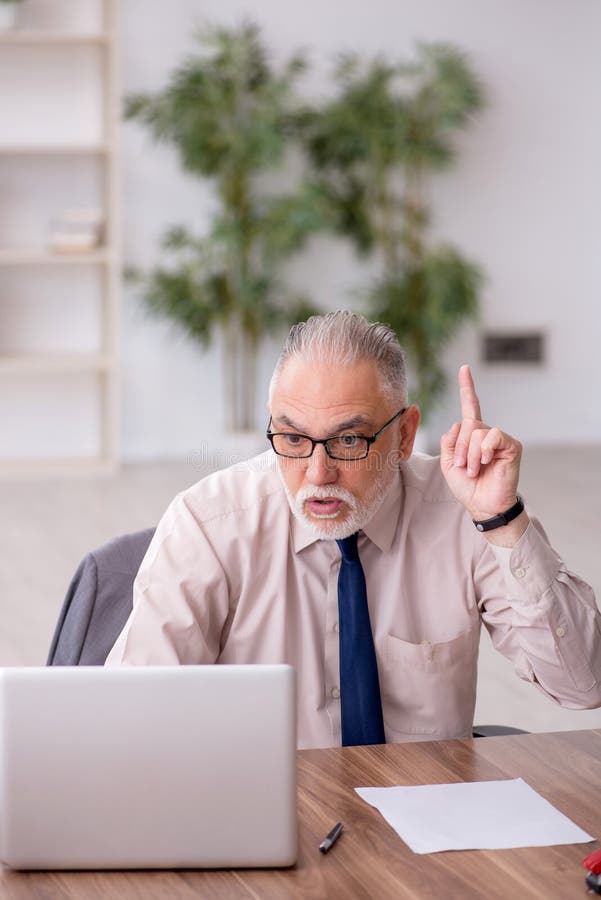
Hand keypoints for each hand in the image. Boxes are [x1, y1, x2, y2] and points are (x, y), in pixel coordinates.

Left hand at [440, 365, 525, 532]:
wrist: (483, 505)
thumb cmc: (467, 486)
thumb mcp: (449, 463)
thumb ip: (449, 441)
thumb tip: (459, 424)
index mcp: (471, 436)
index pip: (469, 407)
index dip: (467, 387)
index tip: (464, 369)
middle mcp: (486, 434)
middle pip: (467, 424)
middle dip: (460, 448)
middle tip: (464, 467)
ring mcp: (500, 439)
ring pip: (477, 432)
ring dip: (470, 454)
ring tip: (474, 470)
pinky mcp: (511, 446)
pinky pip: (492, 436)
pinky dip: (484, 451)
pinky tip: (487, 462)